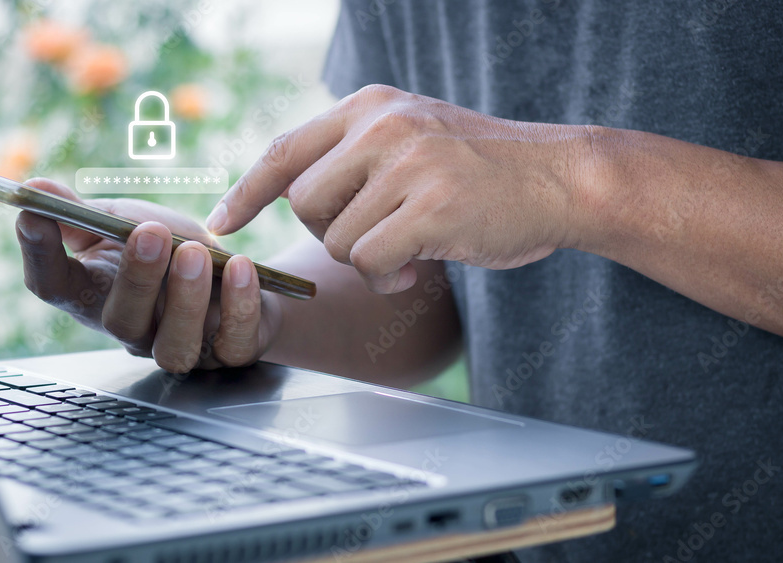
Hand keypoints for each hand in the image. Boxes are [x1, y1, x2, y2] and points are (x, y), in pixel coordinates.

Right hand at [15, 179, 281, 372]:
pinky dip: (239, 304)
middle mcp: (134, 330)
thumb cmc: (170, 247)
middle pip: (120, 320)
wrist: (239, 273)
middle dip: (135, 277)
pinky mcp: (230, 351)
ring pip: (174, 345)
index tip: (33, 214)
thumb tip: (32, 188)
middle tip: (149, 232)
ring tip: (194, 251)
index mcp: (96, 294)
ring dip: (185, 298)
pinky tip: (241, 267)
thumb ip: (81, 210)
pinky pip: (232, 342)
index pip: (52, 286)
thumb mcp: (125, 220)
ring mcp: (181, 347)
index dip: (38, 254)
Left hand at [205, 84, 593, 292]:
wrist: (562, 178)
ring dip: (365, 260)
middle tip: (377, 237)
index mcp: (371, 106)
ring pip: (336, 239)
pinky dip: (387, 278)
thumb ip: (357, 156)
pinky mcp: (431, 205)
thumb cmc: (483, 171)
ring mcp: (408, 162)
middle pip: (304, 202)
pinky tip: (420, 267)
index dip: (245, 192)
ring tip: (408, 250)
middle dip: (329, 234)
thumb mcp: (413, 138)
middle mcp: (383, 125)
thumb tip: (292, 195)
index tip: (219, 225)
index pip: (285, 150)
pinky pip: (370, 262)